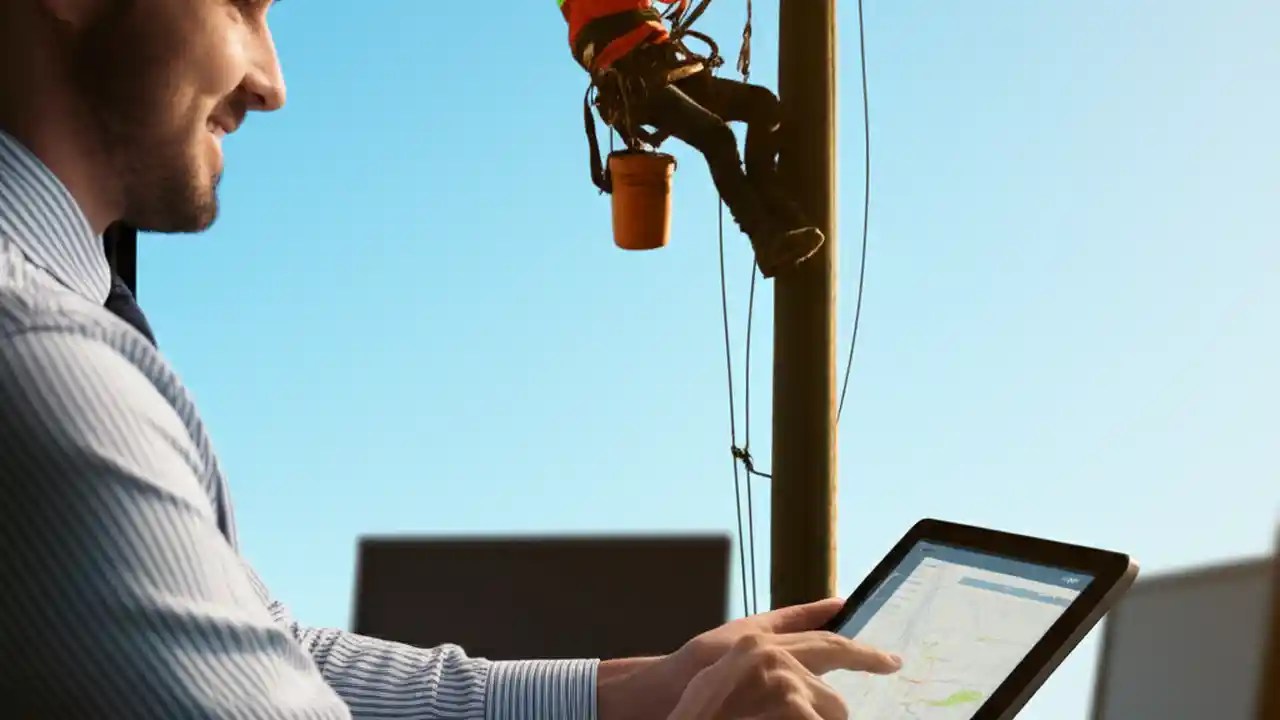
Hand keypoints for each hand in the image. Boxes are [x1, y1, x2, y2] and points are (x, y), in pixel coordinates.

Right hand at [597, 598, 899, 719]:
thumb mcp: (743, 637)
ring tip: (767, 715)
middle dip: (825, 717)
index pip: (831, 647)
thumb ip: (791, 621)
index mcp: (769, 643)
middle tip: (806, 716)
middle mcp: (777, 666)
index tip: (893, 663)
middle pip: (833, 703)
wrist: (664, 703)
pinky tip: (772, 718)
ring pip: (824, 719)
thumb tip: (837, 601)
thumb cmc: (699, 672)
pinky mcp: (784, 713)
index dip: (865, 656)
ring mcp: (779, 696)